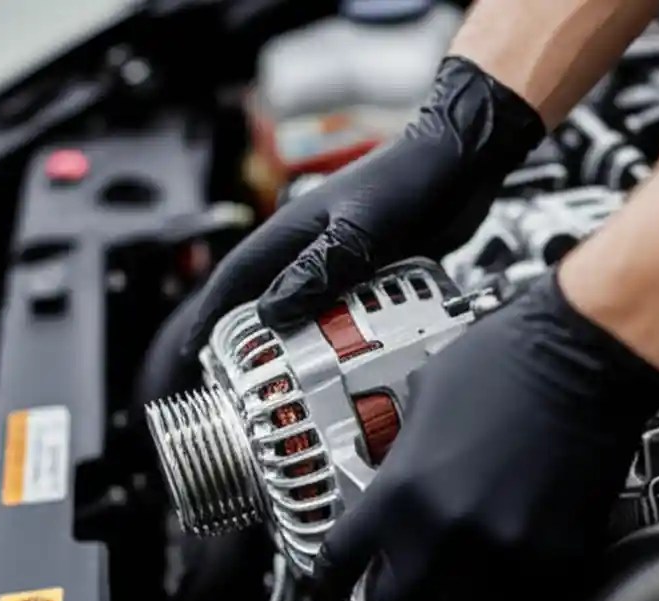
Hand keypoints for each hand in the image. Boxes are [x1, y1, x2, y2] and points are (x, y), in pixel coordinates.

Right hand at [137, 56, 541, 405]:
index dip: (210, 319)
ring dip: (302, 342)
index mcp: (294, 231)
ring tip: (298, 383)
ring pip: (309, 309)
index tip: (194, 357)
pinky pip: (348, 309)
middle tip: (245, 382)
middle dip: (252, 341)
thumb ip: (320, 268)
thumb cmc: (412, 176)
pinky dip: (344, 335)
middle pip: (268, 300)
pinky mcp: (374, 267)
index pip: (235, 279)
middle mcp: (312, 245)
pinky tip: (353, 360)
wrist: (463, 158)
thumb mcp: (363, 228)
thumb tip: (272, 313)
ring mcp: (343, 256)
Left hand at [317, 273, 658, 600]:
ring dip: (456, 599)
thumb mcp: (424, 398)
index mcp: (401, 492)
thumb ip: (402, 459)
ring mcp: (503, 553)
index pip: (340, 563)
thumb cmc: (510, 359)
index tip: (333, 589)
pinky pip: (521, 598)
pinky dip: (512, 585)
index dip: (329, 581)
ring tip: (464, 570)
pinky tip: (514, 548)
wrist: (586, 357)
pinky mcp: (556, 561)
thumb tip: (393, 489)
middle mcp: (446, 533)